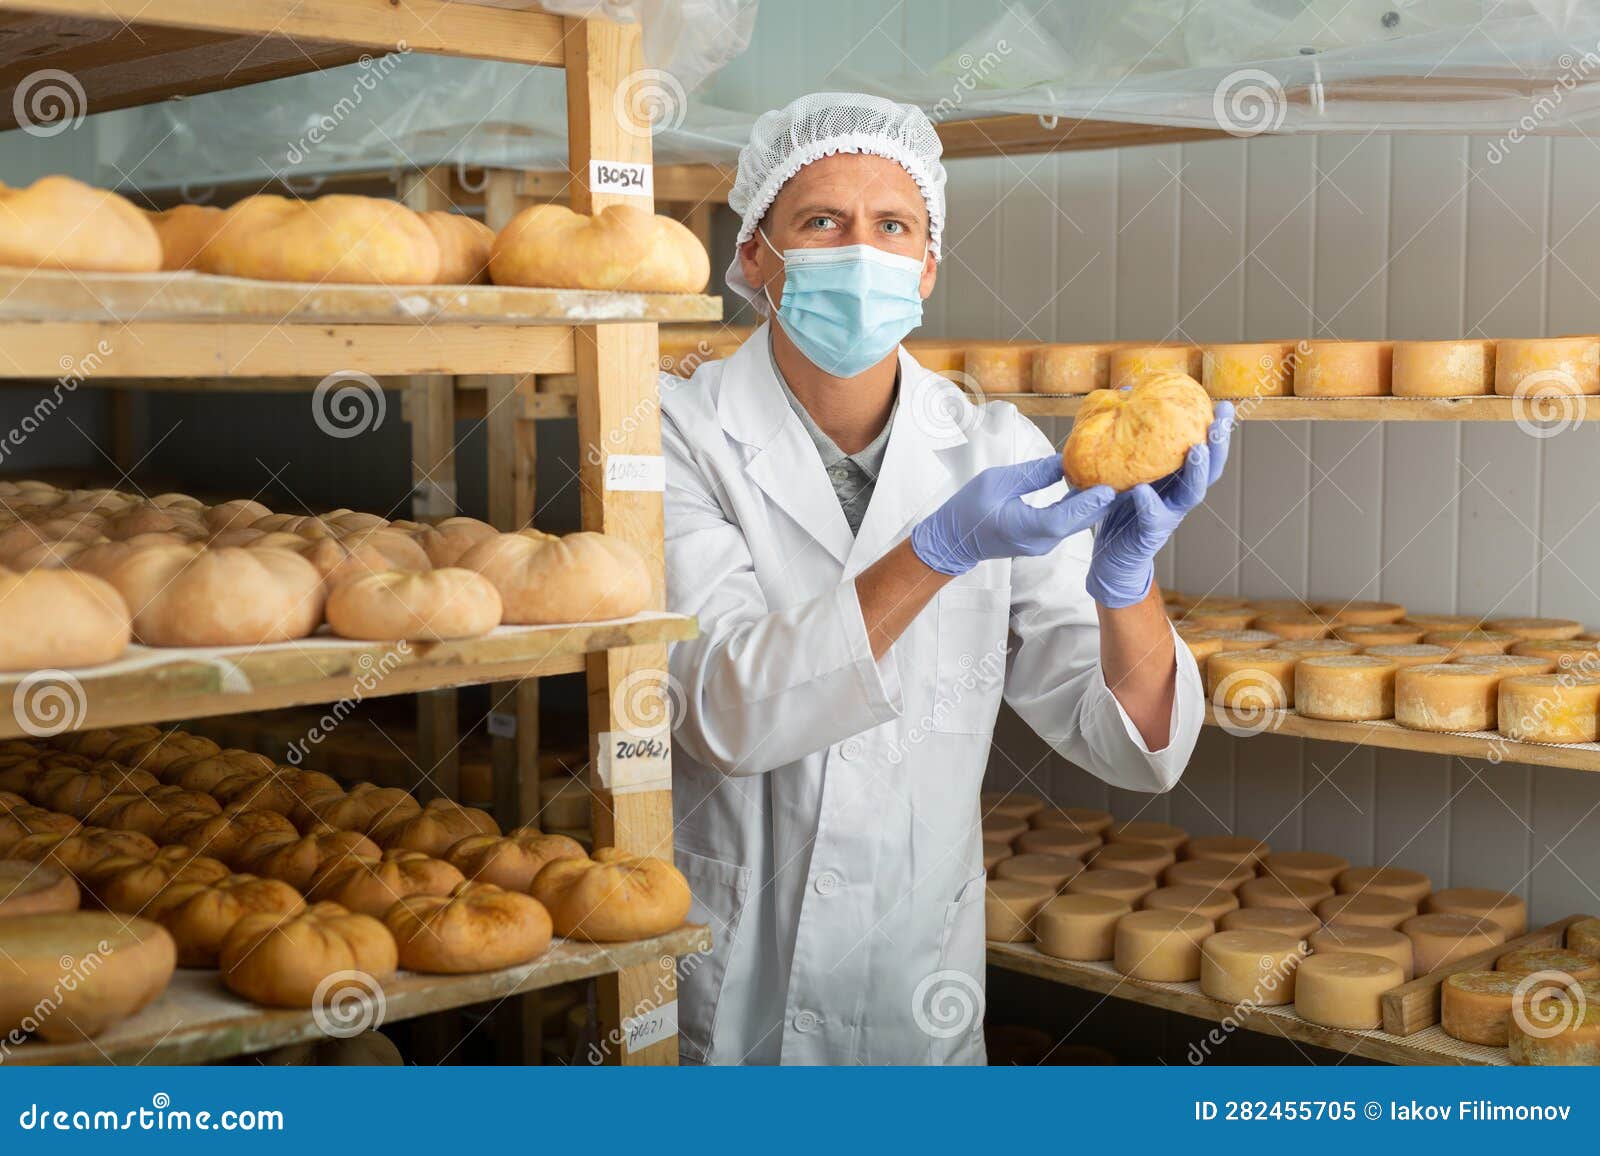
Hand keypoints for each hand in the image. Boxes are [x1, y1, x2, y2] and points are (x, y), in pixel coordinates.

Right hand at [911, 456, 1114, 576]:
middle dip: (1102, 501)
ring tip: (1115, 478)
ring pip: (1076, 523)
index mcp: (1024, 528)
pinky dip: (1081, 506)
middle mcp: (1039, 541)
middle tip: (1125, 476)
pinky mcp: (1043, 539)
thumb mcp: (997, 482)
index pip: (1063, 518)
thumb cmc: (968, 509)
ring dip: (1095, 503)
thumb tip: (1064, 461)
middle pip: (1078, 521)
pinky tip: (1093, 487)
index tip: (1108, 486)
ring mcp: (1042, 543)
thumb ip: (1032, 473)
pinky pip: (1068, 522)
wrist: (954, 540)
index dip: (1087, 503)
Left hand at [1087, 403, 1234, 607]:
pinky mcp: (1150, 534)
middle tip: (1220, 420)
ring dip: (1196, 471)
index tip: (1223, 404)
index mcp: (1177, 478)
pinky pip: (1152, 518)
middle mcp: (1179, 495)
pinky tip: (1144, 491)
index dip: (1217, 430)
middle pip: (1208, 469)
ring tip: (1196, 449)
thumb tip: (1125, 392)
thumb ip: (1129, 439)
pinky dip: (1150, 504)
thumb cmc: (1118, 507)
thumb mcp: (1125, 469)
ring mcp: (1168, 515)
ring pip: (1192, 494)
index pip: (1204, 451)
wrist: (1111, 557)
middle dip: (1218, 444)